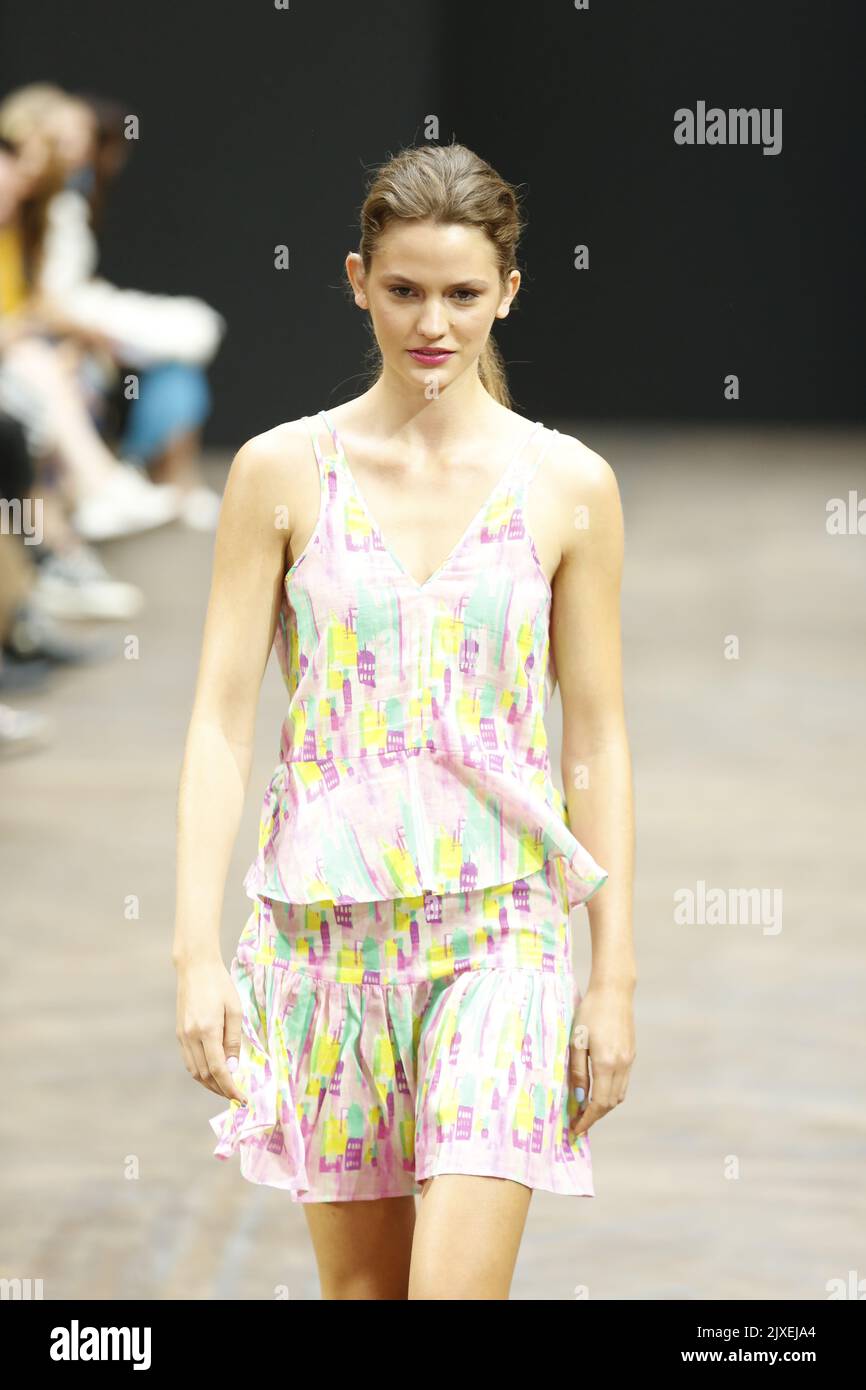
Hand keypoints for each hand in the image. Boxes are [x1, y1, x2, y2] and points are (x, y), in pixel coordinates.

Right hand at [175, 956, 246, 1103]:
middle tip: (236, 1096)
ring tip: (226, 1088)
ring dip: (210, 1084)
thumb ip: (233, 1041)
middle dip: (221, 1090)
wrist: (195, 967)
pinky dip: (201, 1072)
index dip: (230, 1087)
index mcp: (207, 1030)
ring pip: (194, 1071)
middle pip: (205, 1075)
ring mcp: (182, 1036)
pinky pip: (189, 1061)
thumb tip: (232, 1068)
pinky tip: (213, 1073)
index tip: (241, 1099)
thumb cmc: (220, 985)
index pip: (219, 1070)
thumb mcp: (235, 1010)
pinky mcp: (179, 1033)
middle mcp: (191, 1037)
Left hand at [567, 980, 635, 1139]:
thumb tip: (579, 1097)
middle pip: (610, 1103)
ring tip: (585, 1110)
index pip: (598, 1103)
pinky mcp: (631, 1054)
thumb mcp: (576, 1040)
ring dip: (603, 1106)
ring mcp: (629, 1060)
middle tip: (577, 1123)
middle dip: (594, 1117)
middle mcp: (621, 1065)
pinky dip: (611, 1093)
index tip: (575, 1129)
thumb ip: (578, 1070)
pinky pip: (623, 1082)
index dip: (586, 1119)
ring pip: (619, 1095)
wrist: (614, 991)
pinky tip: (598, 1090)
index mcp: (606, 1063)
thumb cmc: (589, 1012)